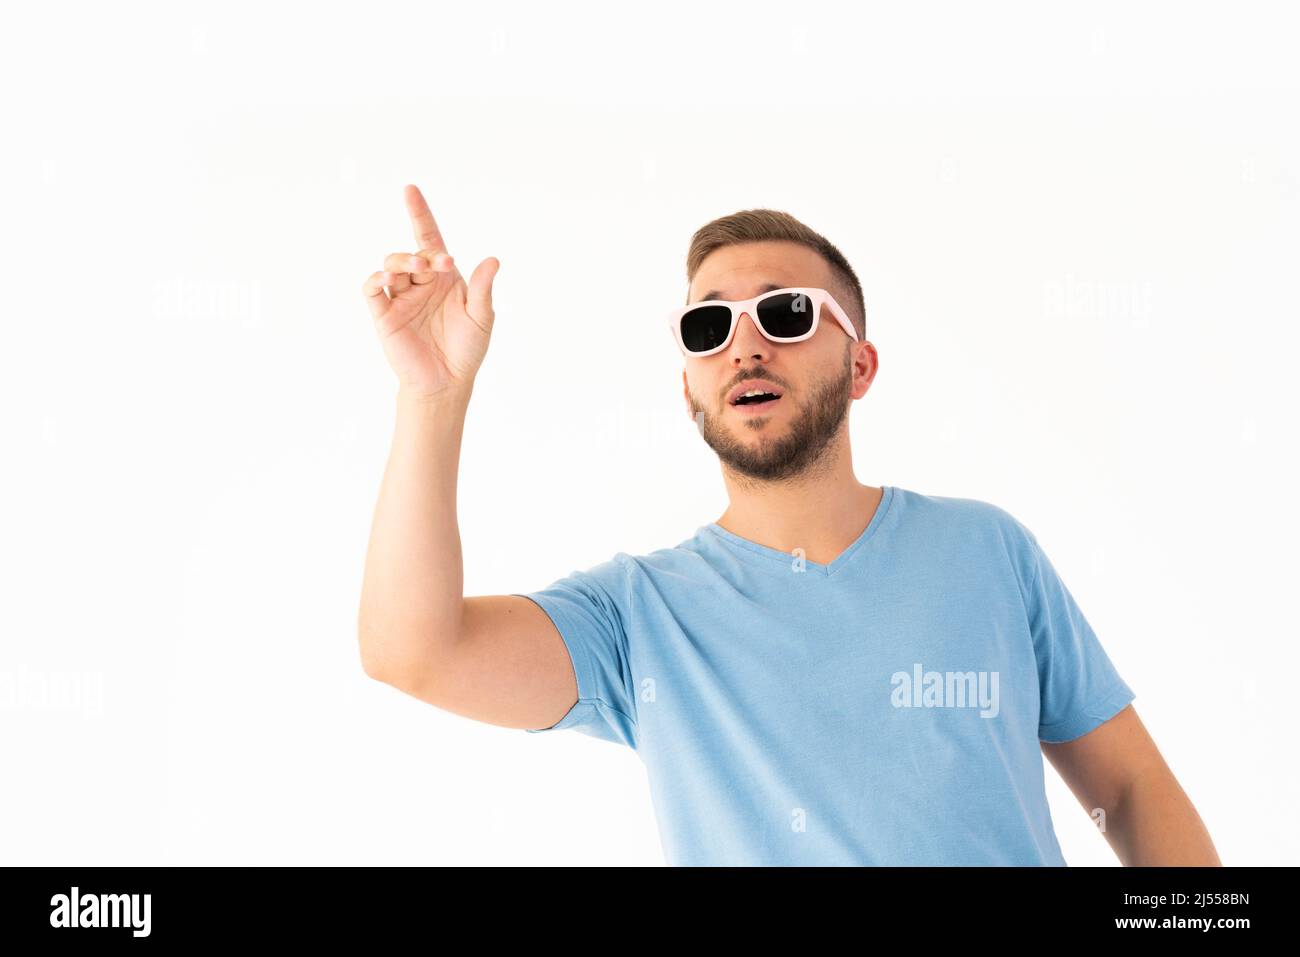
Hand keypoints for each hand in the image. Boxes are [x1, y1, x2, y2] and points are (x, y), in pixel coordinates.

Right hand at [362, 184, 499, 397]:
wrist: (447, 382)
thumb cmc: (467, 350)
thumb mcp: (481, 317)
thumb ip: (483, 289)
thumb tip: (493, 259)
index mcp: (443, 278)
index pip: (429, 239)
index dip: (419, 214)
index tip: (410, 190)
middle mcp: (420, 283)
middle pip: (412, 251)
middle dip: (425, 253)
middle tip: (442, 264)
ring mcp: (400, 298)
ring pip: (392, 264)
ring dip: (402, 260)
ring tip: (416, 269)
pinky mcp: (384, 315)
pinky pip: (373, 289)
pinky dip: (377, 279)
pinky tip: (388, 279)